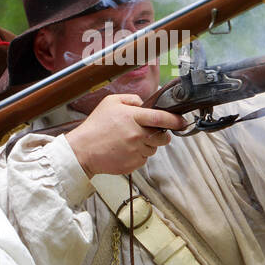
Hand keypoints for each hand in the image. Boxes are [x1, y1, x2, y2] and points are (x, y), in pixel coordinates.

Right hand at [65, 93, 185, 176]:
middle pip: (162, 137)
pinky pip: (144, 159)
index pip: (161, 118)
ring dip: (147, 145)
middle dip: (163, 134)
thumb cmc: (95, 126)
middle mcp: (136, 135)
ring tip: (129, 141)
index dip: (175, 120)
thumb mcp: (110, 102)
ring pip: (153, 149)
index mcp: (132, 117)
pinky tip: (125, 150)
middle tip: (151, 132)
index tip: (182, 122)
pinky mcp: (133, 164)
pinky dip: (138, 155)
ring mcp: (135, 151)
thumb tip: (144, 104)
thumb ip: (131, 99)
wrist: (82, 151)